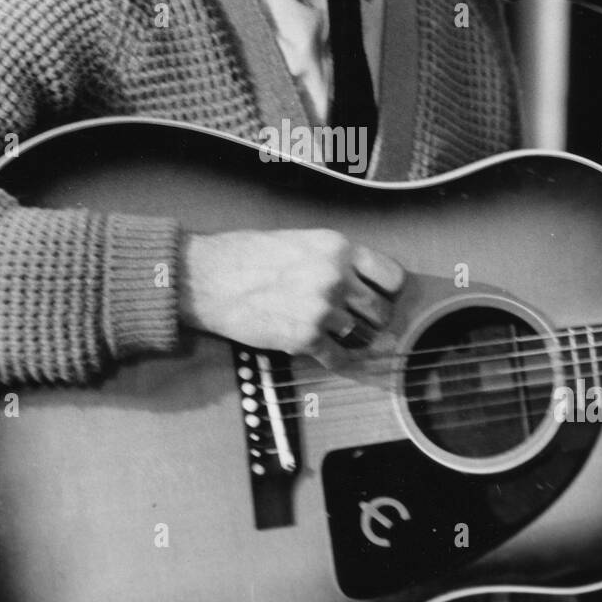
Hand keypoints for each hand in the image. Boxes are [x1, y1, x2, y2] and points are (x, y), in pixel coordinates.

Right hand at [178, 228, 403, 367]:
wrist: (208, 278)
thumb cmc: (248, 255)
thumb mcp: (301, 241)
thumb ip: (335, 260)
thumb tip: (364, 283)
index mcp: (338, 248)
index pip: (392, 277)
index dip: (388, 291)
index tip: (379, 298)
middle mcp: (336, 277)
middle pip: (381, 312)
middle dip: (371, 319)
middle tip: (356, 321)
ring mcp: (322, 309)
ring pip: (363, 337)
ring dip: (351, 339)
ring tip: (334, 333)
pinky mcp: (305, 338)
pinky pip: (339, 359)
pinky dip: (335, 360)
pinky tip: (325, 353)